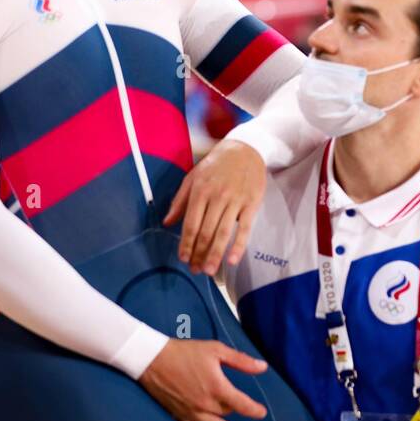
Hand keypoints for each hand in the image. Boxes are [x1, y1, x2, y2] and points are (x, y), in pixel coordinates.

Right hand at [138, 339, 269, 420]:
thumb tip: (263, 367)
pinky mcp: (181, 417)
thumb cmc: (184, 352)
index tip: (261, 412)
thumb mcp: (216, 350)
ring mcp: (192, 413)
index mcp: (216, 387)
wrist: (152, 360)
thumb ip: (241, 361)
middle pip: (228, 414)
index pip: (241, 404)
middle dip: (241, 415)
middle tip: (256, 417)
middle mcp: (205, 404)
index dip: (254, 410)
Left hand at [164, 138, 265, 274]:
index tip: (184, 259)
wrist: (245, 149)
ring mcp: (235, 201)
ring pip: (223, 233)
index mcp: (200, 191)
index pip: (191, 224)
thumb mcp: (193, 177)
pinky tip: (232, 260)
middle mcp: (217, 197)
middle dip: (200, 254)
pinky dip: (238, 246)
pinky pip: (245, 229)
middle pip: (206, 232)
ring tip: (210, 271)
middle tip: (196, 270)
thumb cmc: (216, 165)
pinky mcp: (251, 204)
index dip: (186, 244)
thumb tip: (167, 222)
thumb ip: (180, 201)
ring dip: (215, 255)